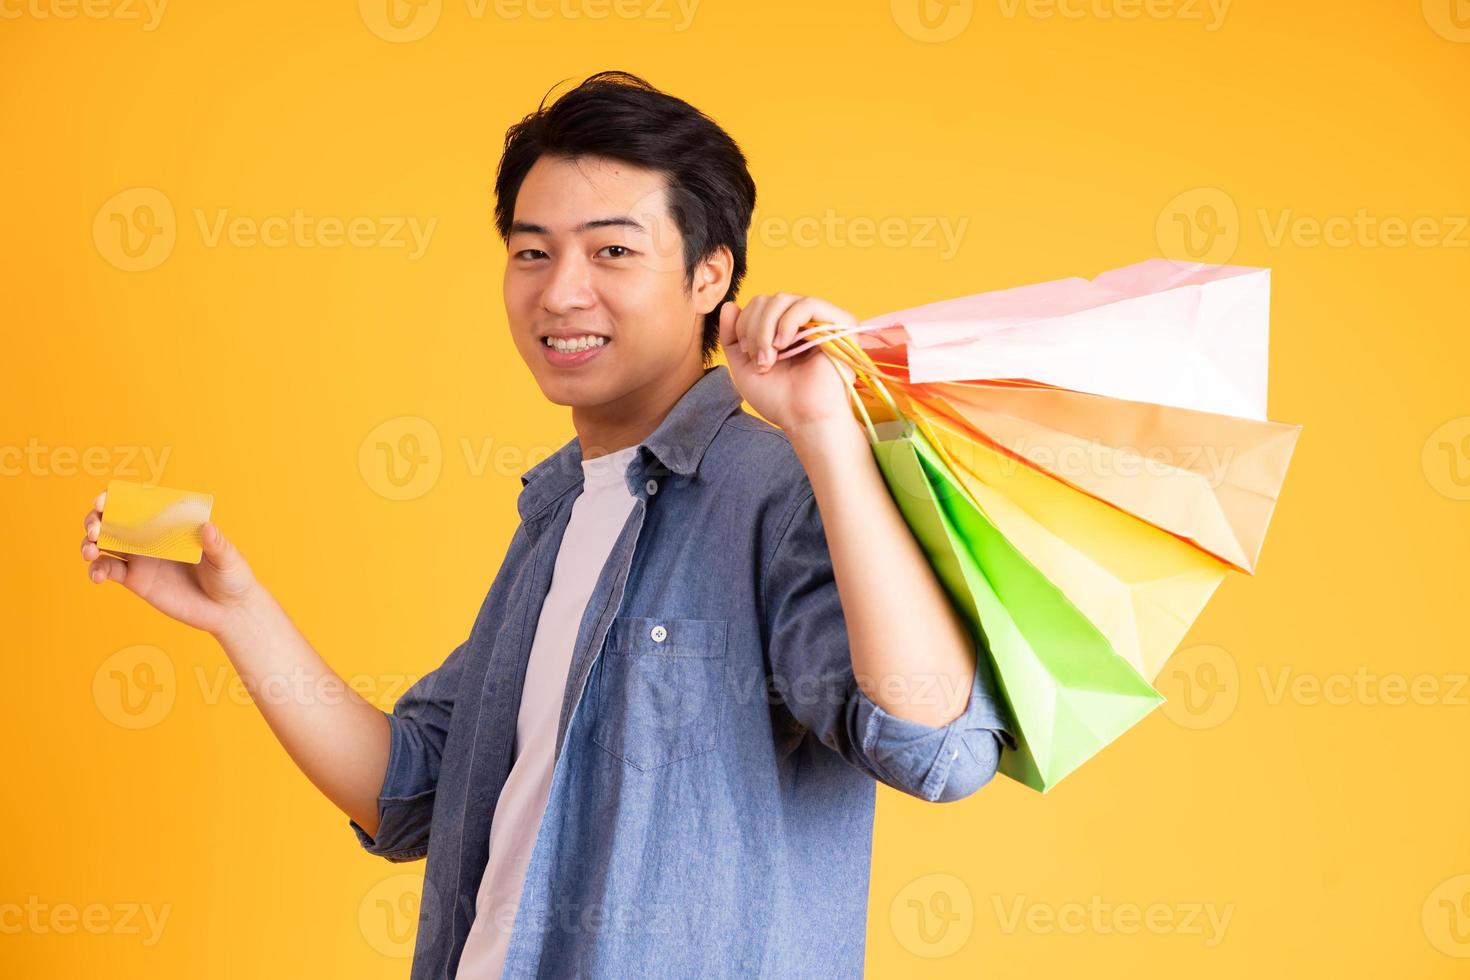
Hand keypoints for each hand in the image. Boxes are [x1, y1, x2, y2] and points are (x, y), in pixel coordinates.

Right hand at [79, 488, 261, 636]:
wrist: (228, 611)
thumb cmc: (233, 577)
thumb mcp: (228, 559)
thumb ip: (216, 544)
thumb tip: (207, 527)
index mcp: (171, 523)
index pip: (140, 503)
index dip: (117, 498)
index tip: (105, 500)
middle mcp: (152, 537)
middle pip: (113, 520)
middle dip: (95, 519)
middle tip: (95, 529)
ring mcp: (142, 558)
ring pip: (104, 543)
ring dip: (89, 543)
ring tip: (90, 551)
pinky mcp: (136, 580)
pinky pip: (108, 570)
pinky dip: (96, 570)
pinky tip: (97, 575)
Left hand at [718, 293, 858, 433]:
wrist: (804, 419)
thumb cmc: (779, 399)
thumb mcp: (744, 366)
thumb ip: (733, 336)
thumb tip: (729, 305)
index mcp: (785, 329)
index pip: (759, 305)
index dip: (744, 325)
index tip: (747, 355)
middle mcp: (804, 322)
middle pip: (768, 299)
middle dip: (754, 329)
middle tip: (760, 360)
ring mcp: (822, 321)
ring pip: (783, 300)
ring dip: (767, 329)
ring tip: (770, 358)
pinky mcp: (840, 323)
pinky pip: (807, 304)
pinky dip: (787, 322)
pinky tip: (784, 345)